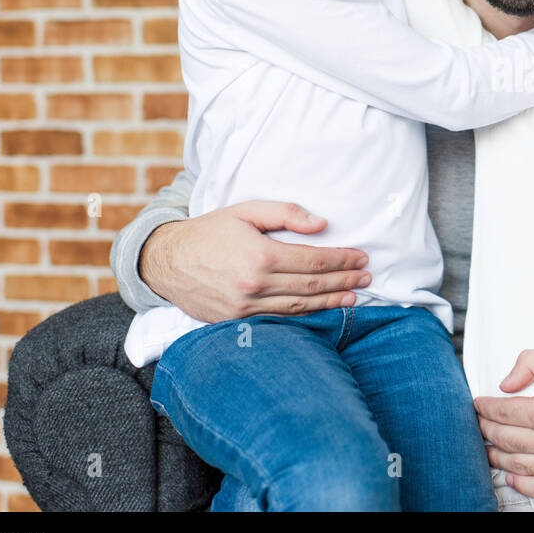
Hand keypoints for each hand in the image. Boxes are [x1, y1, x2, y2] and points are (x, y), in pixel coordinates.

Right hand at [138, 202, 370, 322]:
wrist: (166, 262)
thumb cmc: (209, 231)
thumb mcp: (246, 210)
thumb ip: (285, 213)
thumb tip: (322, 223)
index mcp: (260, 255)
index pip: (314, 259)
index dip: (342, 259)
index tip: (362, 258)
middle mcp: (255, 285)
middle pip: (312, 285)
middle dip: (344, 281)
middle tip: (367, 277)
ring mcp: (246, 308)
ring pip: (300, 306)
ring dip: (331, 301)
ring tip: (354, 296)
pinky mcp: (237, 321)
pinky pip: (280, 319)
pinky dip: (305, 315)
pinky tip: (322, 310)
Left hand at [475, 348, 533, 498]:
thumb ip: (531, 364)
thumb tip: (505, 383)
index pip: (502, 413)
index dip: (485, 409)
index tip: (479, 406)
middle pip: (506, 440)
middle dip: (487, 431)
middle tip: (480, 425)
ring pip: (520, 466)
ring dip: (499, 458)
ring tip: (488, 450)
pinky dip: (523, 484)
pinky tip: (513, 477)